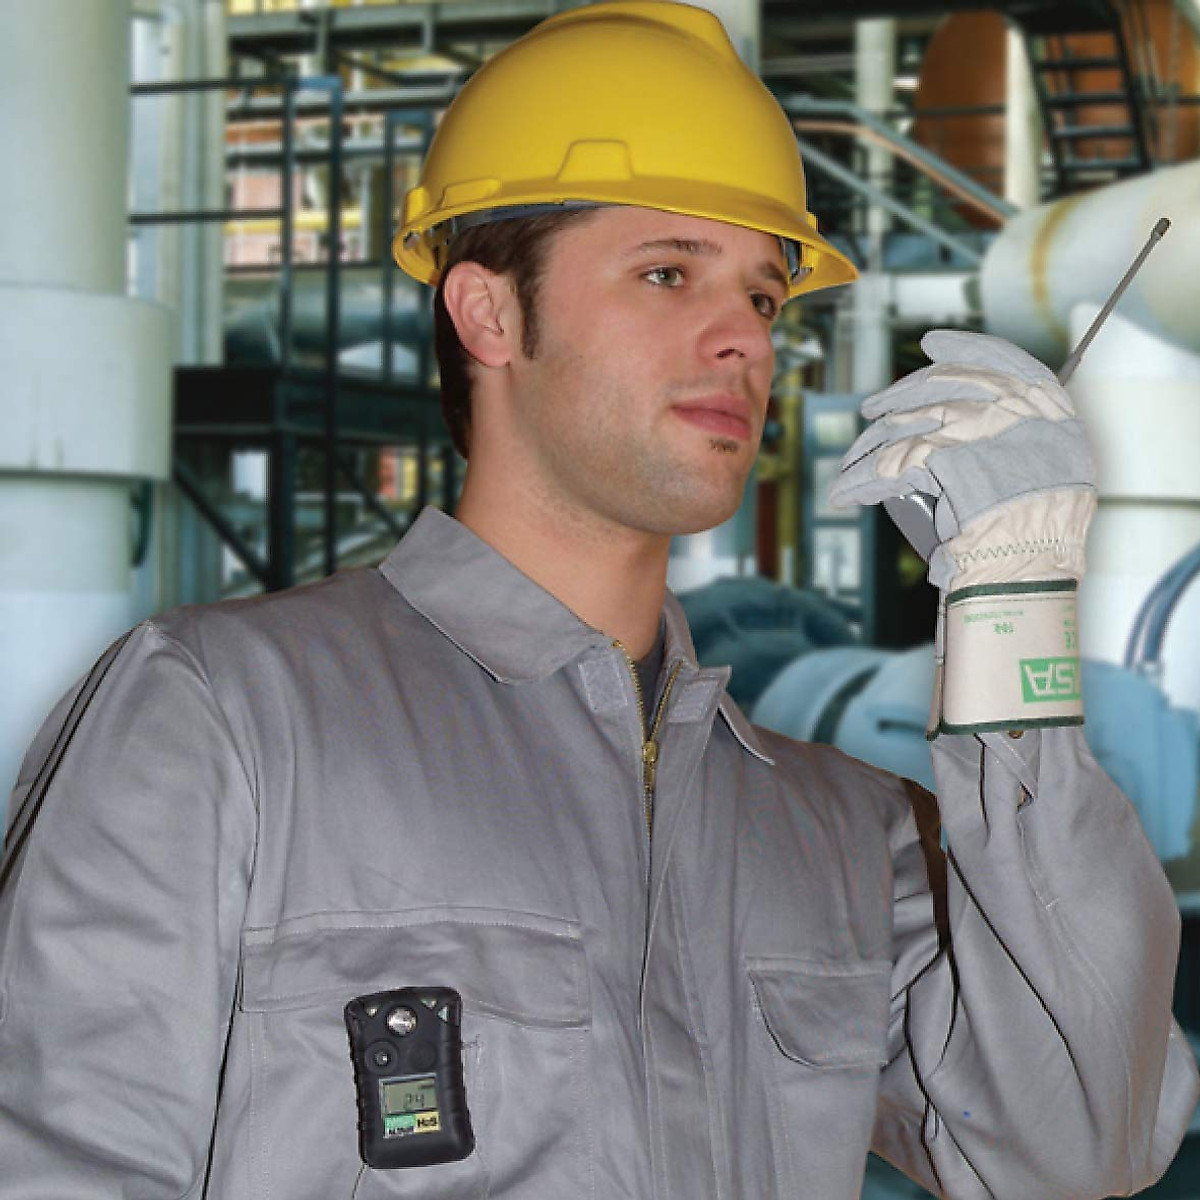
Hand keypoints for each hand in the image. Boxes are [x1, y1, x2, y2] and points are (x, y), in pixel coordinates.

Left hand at [829, 329, 1095, 592]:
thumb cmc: (1046, 530)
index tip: (932, 342)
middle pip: (939, 386)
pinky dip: (863, 482)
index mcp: (1045, 406)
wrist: (1033, 561)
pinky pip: (888, 465)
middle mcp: (1011, 406)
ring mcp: (974, 427)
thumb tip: (982, 420)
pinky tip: (848, 494)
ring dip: (872, 444)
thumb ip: (1025, 437)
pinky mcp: (938, 455)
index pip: (1000, 358)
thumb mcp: (1058, 470)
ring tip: (853, 459)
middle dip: (899, 395)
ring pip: (906, 424)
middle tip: (872, 407)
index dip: (963, 347)